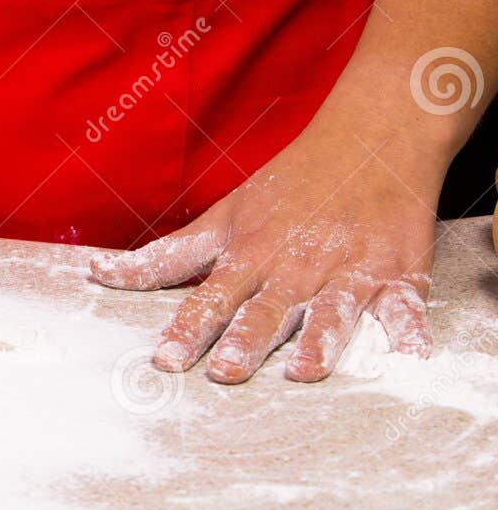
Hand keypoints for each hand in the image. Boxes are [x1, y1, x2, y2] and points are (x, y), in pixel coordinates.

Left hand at [89, 126, 434, 382]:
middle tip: (225, 374)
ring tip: (304, 372)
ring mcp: (349, 269)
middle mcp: (297, 264)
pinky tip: (411, 354)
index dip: (187, 329)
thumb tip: (99, 274)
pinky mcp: (399, 271)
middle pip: (266, 309)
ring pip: (332, 310)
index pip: (211, 297)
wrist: (371, 136)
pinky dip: (409, 328)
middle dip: (245, 340)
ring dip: (318, 342)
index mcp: (252, 253)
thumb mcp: (223, 216)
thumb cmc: (289, 184)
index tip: (166, 361)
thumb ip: (166, 257)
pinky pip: (405, 305)